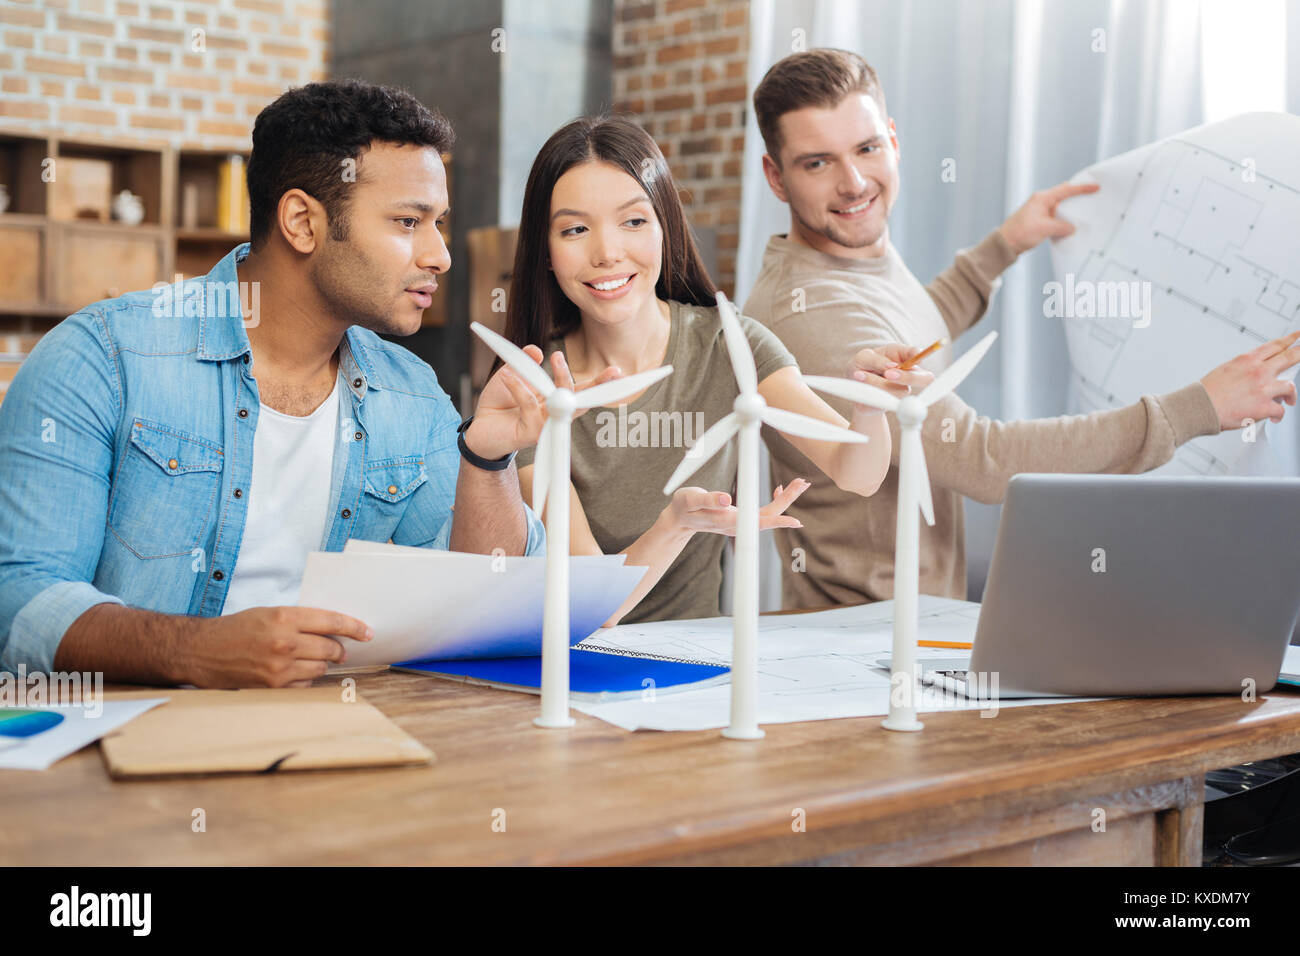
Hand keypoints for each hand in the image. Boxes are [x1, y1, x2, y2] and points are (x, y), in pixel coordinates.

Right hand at [179, 607, 372, 687]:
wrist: (202, 650)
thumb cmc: (237, 628)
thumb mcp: (269, 612)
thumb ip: (299, 620)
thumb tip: (332, 629)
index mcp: (283, 617)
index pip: (331, 622)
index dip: (353, 627)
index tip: (367, 632)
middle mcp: (284, 643)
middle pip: (330, 648)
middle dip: (338, 649)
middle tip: (339, 649)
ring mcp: (279, 668)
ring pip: (320, 667)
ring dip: (321, 663)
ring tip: (308, 658)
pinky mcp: (273, 687)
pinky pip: (305, 685)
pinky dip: (305, 679)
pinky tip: (294, 672)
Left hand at [467, 348, 621, 459]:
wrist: (478, 431)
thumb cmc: (498, 406)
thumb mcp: (510, 376)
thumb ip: (524, 363)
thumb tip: (536, 350)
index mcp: (555, 400)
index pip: (581, 390)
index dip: (600, 382)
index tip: (617, 372)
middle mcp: (555, 414)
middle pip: (583, 400)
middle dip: (600, 386)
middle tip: (614, 372)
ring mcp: (545, 425)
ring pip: (562, 402)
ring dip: (562, 379)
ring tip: (558, 356)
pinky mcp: (530, 432)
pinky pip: (529, 404)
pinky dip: (518, 386)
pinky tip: (507, 376)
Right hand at [666, 480, 810, 535]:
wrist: (680, 519)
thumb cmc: (684, 507)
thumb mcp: (690, 499)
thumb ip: (708, 499)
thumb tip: (727, 499)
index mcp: (727, 520)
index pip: (757, 522)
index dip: (777, 521)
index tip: (795, 521)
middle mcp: (738, 524)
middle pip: (769, 515)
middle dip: (788, 499)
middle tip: (804, 483)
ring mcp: (740, 522)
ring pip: (769, 513)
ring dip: (785, 498)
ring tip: (800, 483)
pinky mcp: (740, 516)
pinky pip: (762, 511)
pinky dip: (774, 500)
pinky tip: (778, 490)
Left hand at [847, 343, 935, 401]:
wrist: (852, 386)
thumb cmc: (861, 366)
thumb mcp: (863, 357)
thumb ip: (876, 359)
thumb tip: (892, 366)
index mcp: (904, 358)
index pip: (920, 356)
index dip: (921, 357)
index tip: (916, 359)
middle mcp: (908, 375)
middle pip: (926, 378)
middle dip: (908, 377)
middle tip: (888, 374)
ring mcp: (902, 392)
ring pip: (900, 391)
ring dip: (877, 383)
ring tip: (859, 375)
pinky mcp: (892, 405)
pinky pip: (888, 403)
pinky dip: (872, 395)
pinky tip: (863, 388)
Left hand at [998, 181, 1099, 253]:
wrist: (1004, 244)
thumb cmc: (1020, 233)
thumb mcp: (1045, 229)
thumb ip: (1062, 226)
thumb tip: (1071, 227)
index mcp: (1042, 198)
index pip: (1066, 189)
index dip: (1082, 188)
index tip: (1095, 186)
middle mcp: (1041, 202)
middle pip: (1064, 195)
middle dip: (1078, 197)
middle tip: (1092, 198)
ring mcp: (1040, 211)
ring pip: (1060, 207)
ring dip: (1070, 211)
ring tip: (1084, 214)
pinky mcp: (1039, 220)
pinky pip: (1055, 217)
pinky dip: (1063, 220)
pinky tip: (1070, 226)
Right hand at [1201, 329, 1299, 429]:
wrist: (1199, 407)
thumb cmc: (1207, 391)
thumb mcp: (1226, 369)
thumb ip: (1245, 367)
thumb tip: (1257, 371)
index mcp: (1247, 360)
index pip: (1275, 345)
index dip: (1290, 340)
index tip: (1298, 337)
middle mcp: (1258, 371)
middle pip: (1290, 357)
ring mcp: (1263, 389)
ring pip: (1290, 387)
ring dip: (1291, 395)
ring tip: (1289, 400)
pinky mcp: (1263, 407)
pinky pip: (1280, 410)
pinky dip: (1278, 415)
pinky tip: (1274, 417)